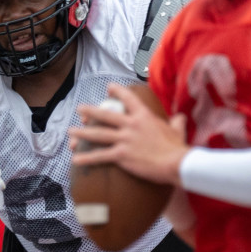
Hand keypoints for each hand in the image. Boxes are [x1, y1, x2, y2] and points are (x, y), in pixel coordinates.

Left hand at [68, 83, 188, 185]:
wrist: (176, 163)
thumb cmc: (177, 148)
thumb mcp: (177, 131)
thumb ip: (176, 122)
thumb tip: (180, 117)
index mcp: (144, 116)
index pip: (128, 98)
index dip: (117, 91)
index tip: (108, 87)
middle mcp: (131, 125)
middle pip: (106, 115)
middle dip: (90, 111)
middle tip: (80, 109)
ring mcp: (124, 139)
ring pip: (98, 133)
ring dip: (82, 132)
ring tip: (70, 131)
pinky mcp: (121, 155)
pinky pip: (100, 156)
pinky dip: (86, 158)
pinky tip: (75, 160)